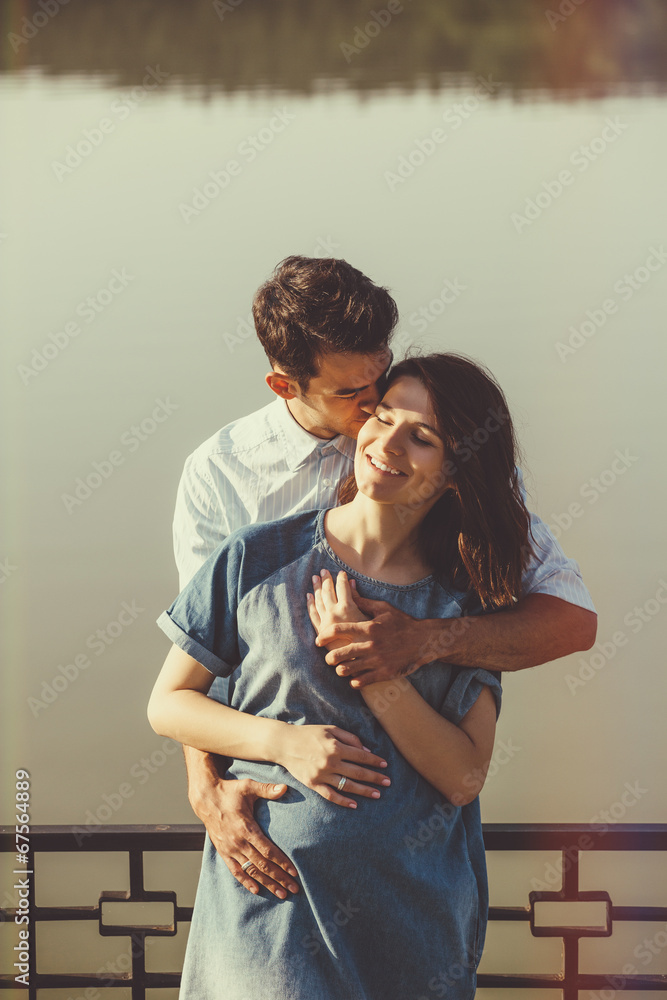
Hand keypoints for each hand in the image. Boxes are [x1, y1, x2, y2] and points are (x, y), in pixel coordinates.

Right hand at [187, 760, 299, 898]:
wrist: (206, 798)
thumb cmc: (229, 791)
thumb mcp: (248, 786)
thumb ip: (267, 789)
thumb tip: (285, 788)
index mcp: (246, 828)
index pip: (268, 850)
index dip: (282, 862)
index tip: (294, 872)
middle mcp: (238, 842)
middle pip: (262, 865)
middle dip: (279, 878)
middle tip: (294, 889)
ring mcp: (230, 849)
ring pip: (251, 871)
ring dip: (267, 883)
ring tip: (281, 894)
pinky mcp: (223, 852)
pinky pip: (236, 870)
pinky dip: (246, 882)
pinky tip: (256, 890)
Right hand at [278, 721, 389, 806]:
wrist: (284, 744)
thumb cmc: (309, 734)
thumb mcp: (330, 729)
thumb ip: (350, 738)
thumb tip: (367, 749)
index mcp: (335, 746)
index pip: (361, 756)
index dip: (374, 761)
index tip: (385, 765)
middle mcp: (330, 762)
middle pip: (358, 772)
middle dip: (375, 778)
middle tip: (388, 782)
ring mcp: (322, 775)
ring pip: (348, 786)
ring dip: (364, 791)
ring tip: (377, 794)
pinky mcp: (314, 784)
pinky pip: (331, 795)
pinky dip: (343, 801)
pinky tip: (354, 805)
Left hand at [310, 576, 429, 686]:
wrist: (424, 640)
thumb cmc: (402, 622)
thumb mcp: (383, 608)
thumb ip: (363, 601)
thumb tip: (348, 589)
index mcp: (369, 627)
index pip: (339, 630)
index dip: (325, 635)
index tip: (319, 640)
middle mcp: (371, 644)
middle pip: (341, 653)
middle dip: (330, 657)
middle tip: (328, 658)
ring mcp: (378, 660)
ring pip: (349, 669)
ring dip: (340, 670)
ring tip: (340, 668)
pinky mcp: (385, 672)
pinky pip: (362, 681)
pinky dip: (354, 681)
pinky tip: (353, 679)